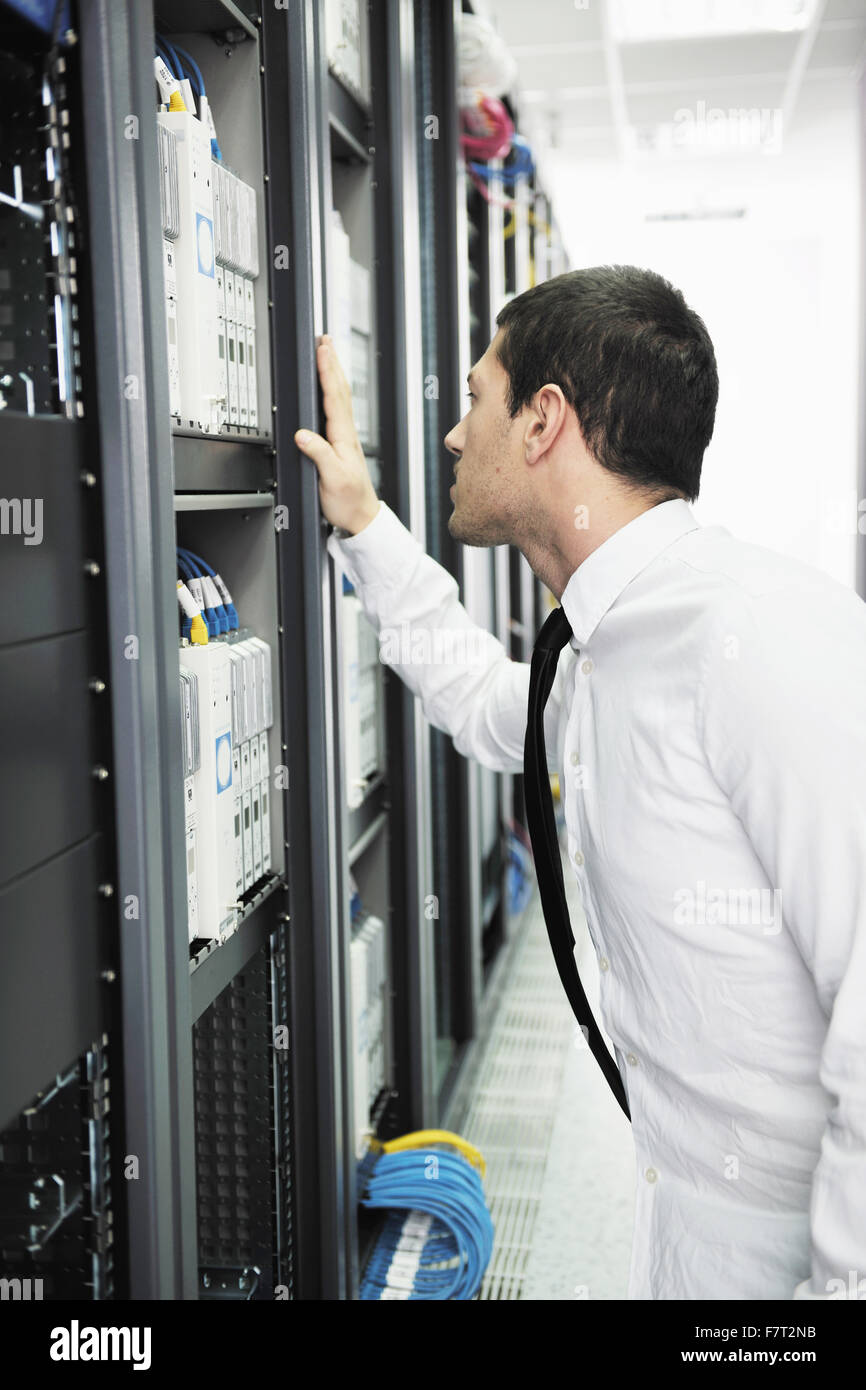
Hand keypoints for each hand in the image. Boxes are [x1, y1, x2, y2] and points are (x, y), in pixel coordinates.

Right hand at [294, 335, 379, 535]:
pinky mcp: (340, 444)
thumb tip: (303, 434)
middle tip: (325, 340)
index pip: (334, 397)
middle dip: (332, 363)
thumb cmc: (348, 501)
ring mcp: (345, 438)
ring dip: (333, 373)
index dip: (328, 372)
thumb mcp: (331, 479)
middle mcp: (346, 433)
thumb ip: (319, 454)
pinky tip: (330, 389)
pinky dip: (332, 392)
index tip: (323, 350)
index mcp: (343, 438)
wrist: (360, 517)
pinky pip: (336, 410)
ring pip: (339, 398)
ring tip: (327, 354)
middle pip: (339, 391)